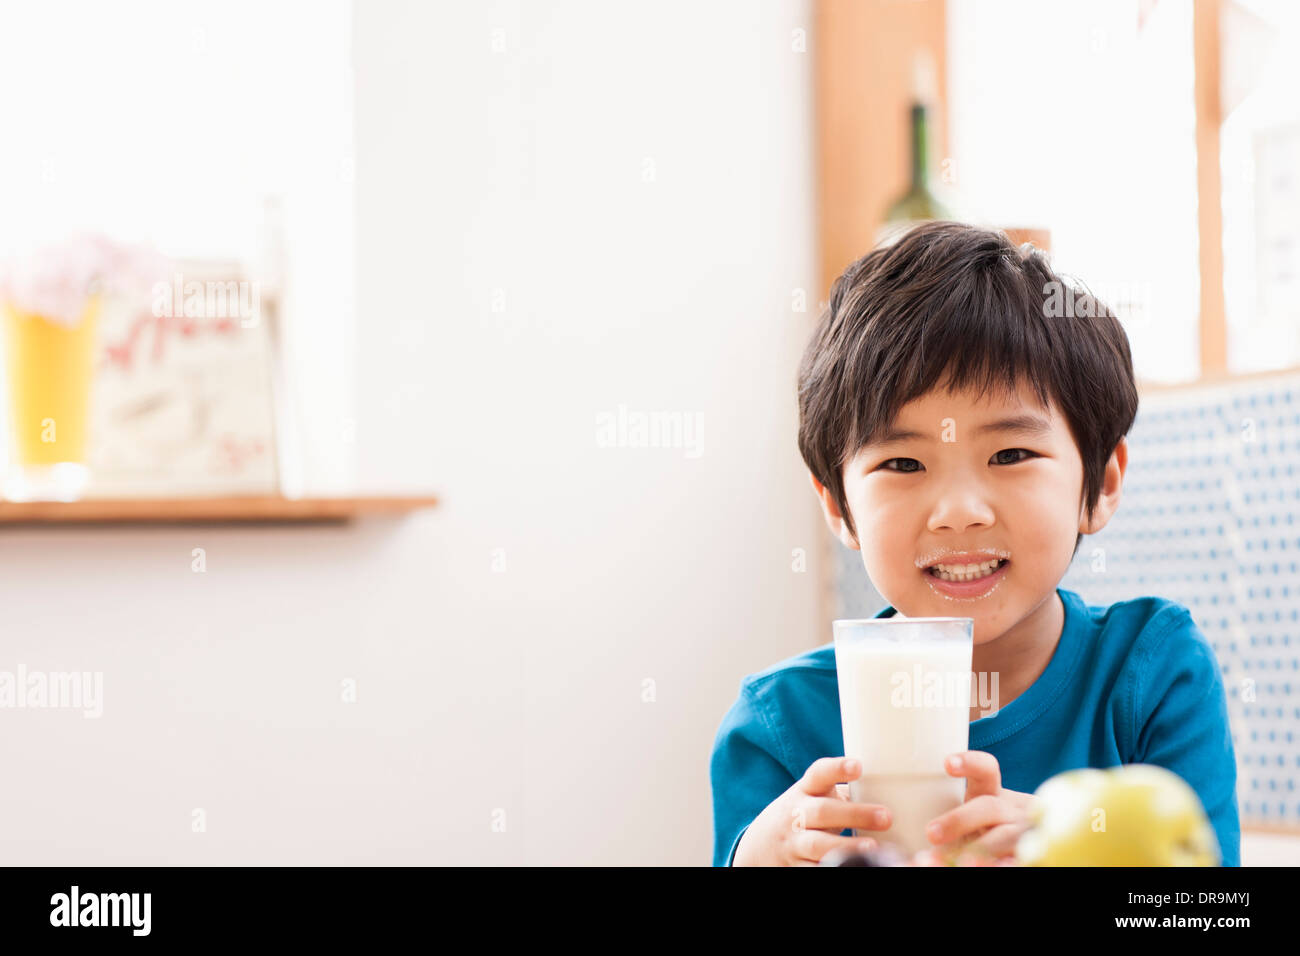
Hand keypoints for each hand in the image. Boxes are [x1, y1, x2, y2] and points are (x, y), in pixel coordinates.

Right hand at [733, 757, 893, 866]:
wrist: (761, 846)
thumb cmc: (803, 815)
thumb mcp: (813, 798)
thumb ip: (844, 795)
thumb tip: (894, 791)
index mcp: (805, 791)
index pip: (818, 774)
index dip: (836, 769)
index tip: (858, 766)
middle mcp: (796, 815)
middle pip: (822, 811)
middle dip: (854, 814)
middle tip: (886, 817)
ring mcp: (794, 842)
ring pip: (817, 844)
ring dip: (845, 846)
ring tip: (873, 848)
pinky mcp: (796, 866)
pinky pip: (813, 869)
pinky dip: (831, 868)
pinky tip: (853, 867)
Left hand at [922, 750, 1033, 862]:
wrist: (1034, 839)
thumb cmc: (984, 824)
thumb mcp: (973, 808)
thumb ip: (942, 803)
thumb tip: (882, 804)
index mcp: (993, 792)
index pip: (986, 769)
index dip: (970, 763)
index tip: (946, 763)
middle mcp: (1010, 811)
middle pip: (988, 807)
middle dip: (958, 820)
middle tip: (930, 833)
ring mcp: (1021, 836)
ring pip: (1002, 841)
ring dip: (975, 852)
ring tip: (950, 861)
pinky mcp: (1024, 856)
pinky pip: (1014, 862)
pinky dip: (995, 866)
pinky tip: (973, 867)